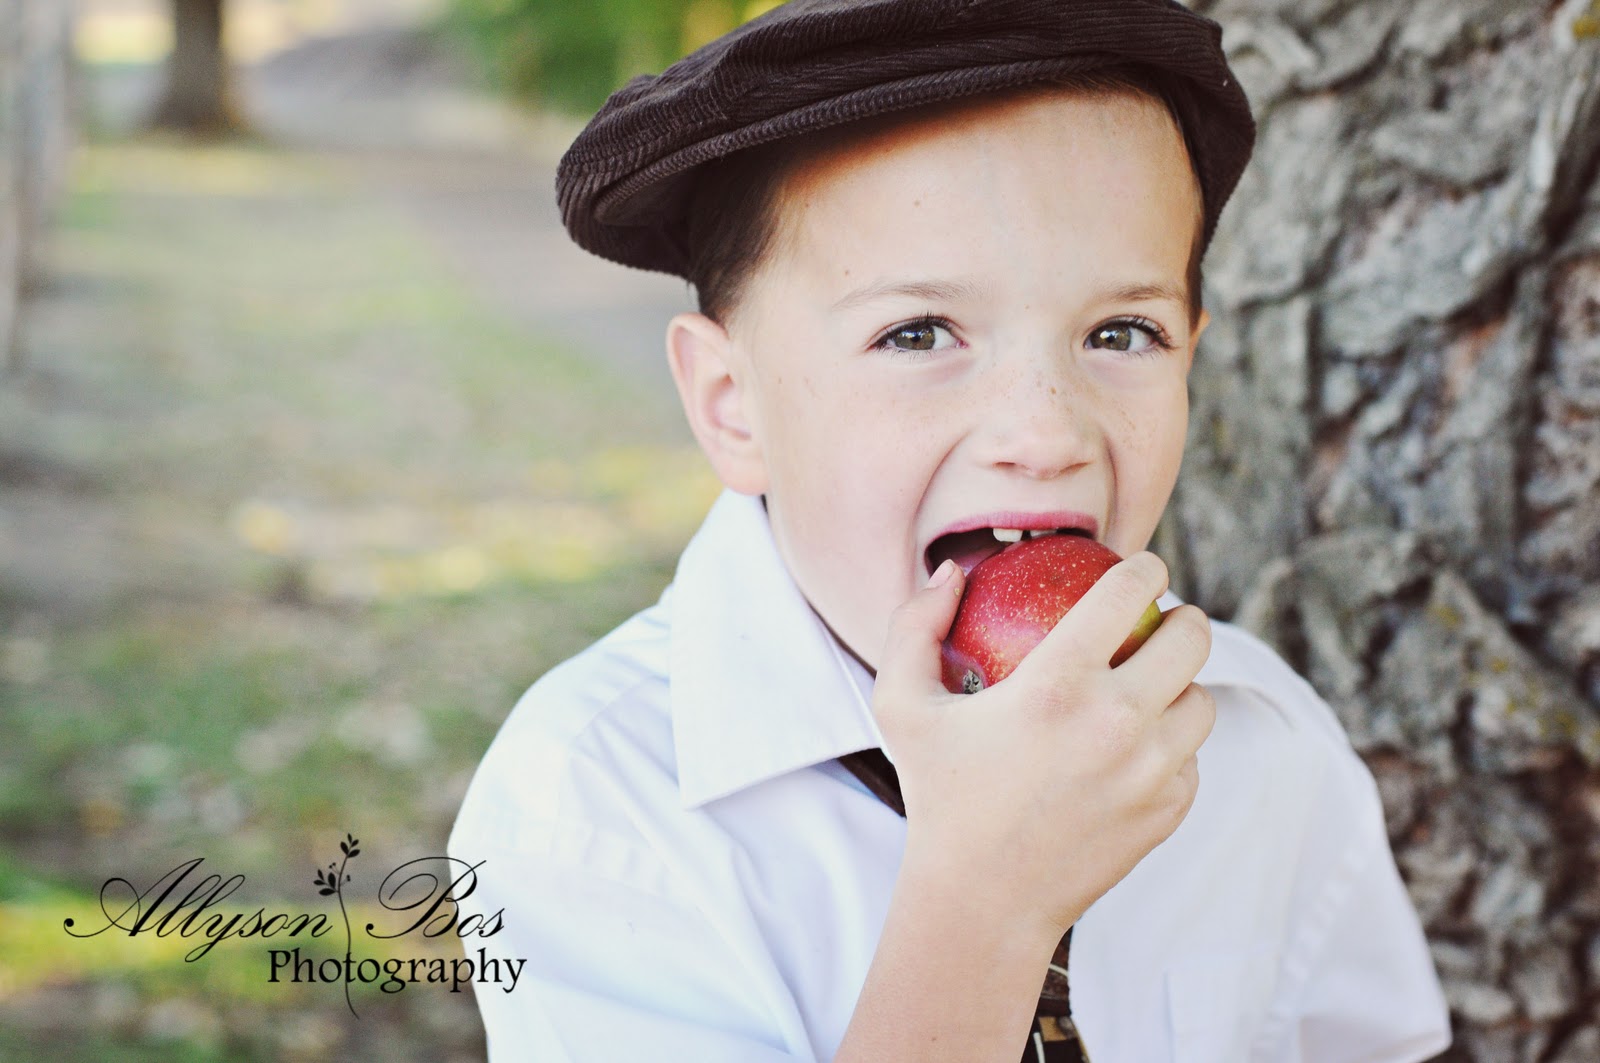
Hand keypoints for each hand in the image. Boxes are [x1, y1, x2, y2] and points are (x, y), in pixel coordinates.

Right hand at [873, 553, 1215, 942]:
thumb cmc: (939, 797)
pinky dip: (1172, 748)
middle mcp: (1117, 722)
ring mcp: (1151, 771)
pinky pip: (1192, 759)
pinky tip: (1139, 749)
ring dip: (1181, 686)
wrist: (983, 902)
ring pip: (1202, 701)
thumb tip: (951, 572)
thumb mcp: (901, 707)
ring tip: (1152, 687)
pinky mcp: (1168, 811)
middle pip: (1191, 640)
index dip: (1144, 568)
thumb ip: (914, 626)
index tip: (1141, 569)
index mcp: (1058, 684)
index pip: (1129, 592)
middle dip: (1183, 619)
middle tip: (1163, 622)